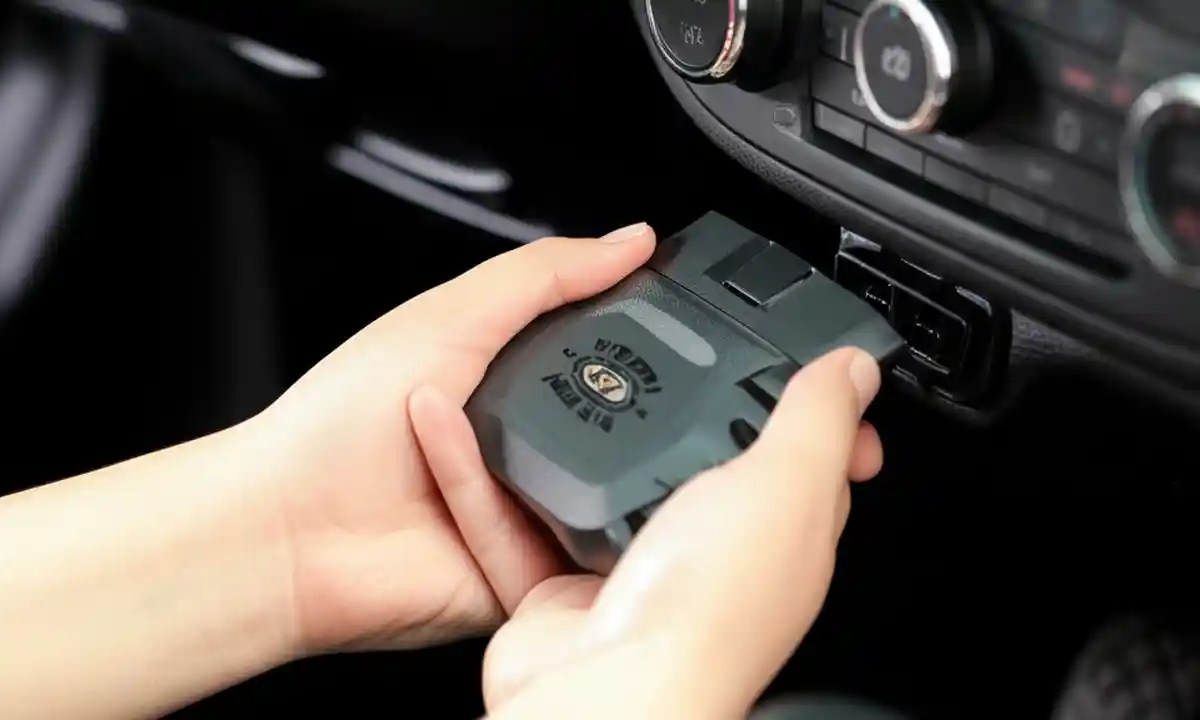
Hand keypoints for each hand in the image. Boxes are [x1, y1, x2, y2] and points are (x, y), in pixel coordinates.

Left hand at [245, 223, 656, 651]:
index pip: (608, 358)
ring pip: (593, 496)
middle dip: (594, 416)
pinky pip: (554, 551)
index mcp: (514, 386)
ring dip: (520, 466)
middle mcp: (528, 454)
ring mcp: (528, 521)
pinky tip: (443, 497)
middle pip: (620, 432)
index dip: (631, 344)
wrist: (283, 530)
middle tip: (533, 400)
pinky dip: (494, 514)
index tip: (650, 327)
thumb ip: (542, 276)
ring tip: (437, 442)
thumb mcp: (446, 318)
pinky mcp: (525, 583)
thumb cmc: (333, 428)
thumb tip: (629, 241)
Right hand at [412, 346, 883, 717]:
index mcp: (777, 532)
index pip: (797, 457)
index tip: (774, 352)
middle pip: (688, 459)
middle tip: (637, 336)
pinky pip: (514, 517)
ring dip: (568, 429)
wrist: (607, 688)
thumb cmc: (708, 610)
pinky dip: (479, 474)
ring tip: (542, 368)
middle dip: (665, 400)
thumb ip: (817, 421)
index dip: (794, 405)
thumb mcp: (786, 486)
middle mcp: (705, 552)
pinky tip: (460, 429)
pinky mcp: (559, 583)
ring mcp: (631, 567)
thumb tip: (855, 368)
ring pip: (596, 481)